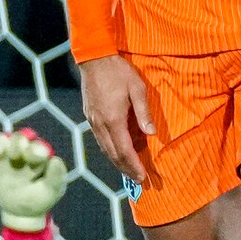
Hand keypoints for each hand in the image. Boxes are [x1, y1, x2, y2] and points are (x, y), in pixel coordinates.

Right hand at [0, 128, 65, 231]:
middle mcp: (25, 151)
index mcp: (42, 156)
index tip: (31, 159)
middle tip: (14, 156)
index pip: (37, 146)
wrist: (21, 212)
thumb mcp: (51, 192)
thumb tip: (56, 160)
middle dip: (16, 144)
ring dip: (0, 142)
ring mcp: (8, 153)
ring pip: (2, 138)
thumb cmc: (39, 199)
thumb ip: (56, 177)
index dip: (34, 150)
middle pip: (19, 138)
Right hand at [76, 53, 153, 184]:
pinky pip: (99, 140)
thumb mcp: (137, 89)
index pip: (124, 150)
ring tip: (128, 170)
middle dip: (126, 169)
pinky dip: (109, 150)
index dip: (134, 165)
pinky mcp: (89, 116)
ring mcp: (93, 121)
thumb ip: (143, 113)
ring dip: (117, 162)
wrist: (94, 59)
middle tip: (137, 180)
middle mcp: (101, 124)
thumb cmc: (119, 72)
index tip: (142, 177)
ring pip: (104, 148)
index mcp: (114, 119)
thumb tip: (151, 134)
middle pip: (113, 154)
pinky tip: (116, 152)